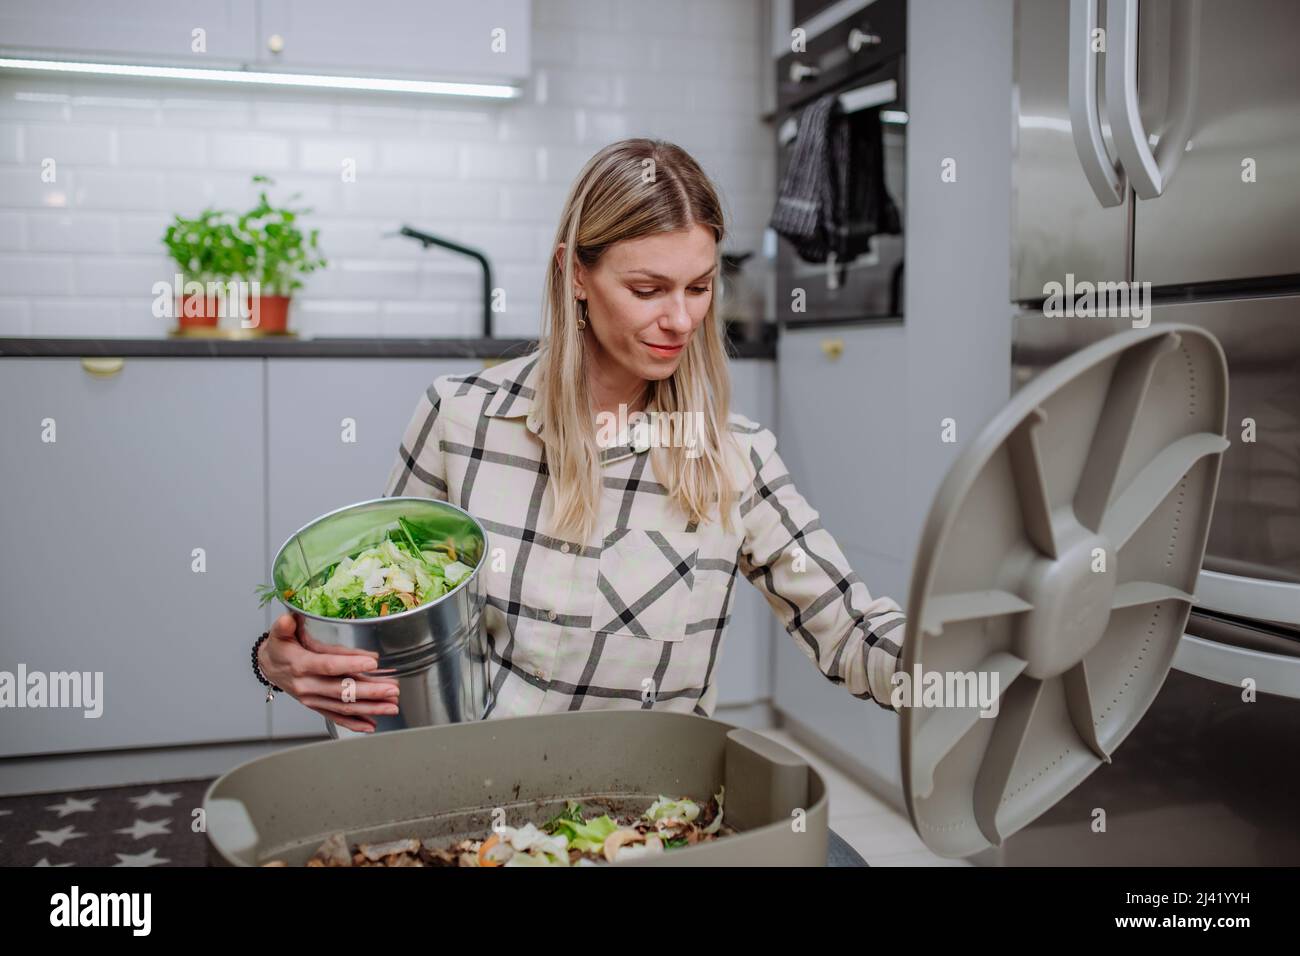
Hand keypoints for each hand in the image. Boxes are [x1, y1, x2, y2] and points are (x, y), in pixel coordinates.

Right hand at [258, 612, 399, 732]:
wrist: (268, 666)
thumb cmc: (280, 647)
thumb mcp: (279, 633)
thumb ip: (285, 626)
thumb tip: (288, 619)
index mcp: (301, 664)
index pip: (328, 666)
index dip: (350, 665)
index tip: (372, 663)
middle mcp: (307, 685)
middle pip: (342, 691)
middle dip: (370, 692)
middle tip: (392, 690)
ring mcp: (312, 699)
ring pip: (343, 706)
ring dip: (370, 708)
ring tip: (392, 706)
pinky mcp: (316, 706)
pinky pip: (336, 717)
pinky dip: (355, 723)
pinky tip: (372, 725)